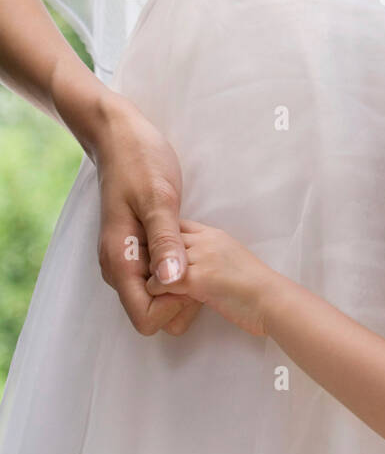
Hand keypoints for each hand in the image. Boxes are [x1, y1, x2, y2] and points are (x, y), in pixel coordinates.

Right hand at [93, 100, 198, 335]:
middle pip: (151, 312)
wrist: (119, 136)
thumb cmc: (139, 160)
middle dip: (180, 298)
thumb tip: (171, 282)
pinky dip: (176, 268)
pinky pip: (157, 276)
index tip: (192, 276)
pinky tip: (187, 242)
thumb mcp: (159, 196)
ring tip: (193, 247)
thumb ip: (165, 240)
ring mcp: (127, 259)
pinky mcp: (137, 249)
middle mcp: (119, 267)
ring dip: (180, 283)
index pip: (145, 318)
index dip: (173, 307)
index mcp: (121, 260)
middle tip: (197, 257)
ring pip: (155, 296)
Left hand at [145, 220, 277, 336]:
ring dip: (149, 274)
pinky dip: (156, 291)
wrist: (271, 300)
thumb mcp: (229, 259)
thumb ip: (208, 255)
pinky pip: (162, 281)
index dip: (159, 237)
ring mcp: (202, 258)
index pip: (175, 224)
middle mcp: (205, 240)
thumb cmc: (254, 286)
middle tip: (138, 269)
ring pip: (157, 258)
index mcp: (213, 234)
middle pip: (162, 236)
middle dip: (147, 252)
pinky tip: (159, 299)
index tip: (149, 252)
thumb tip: (188, 263)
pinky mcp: (199, 280)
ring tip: (146, 287)